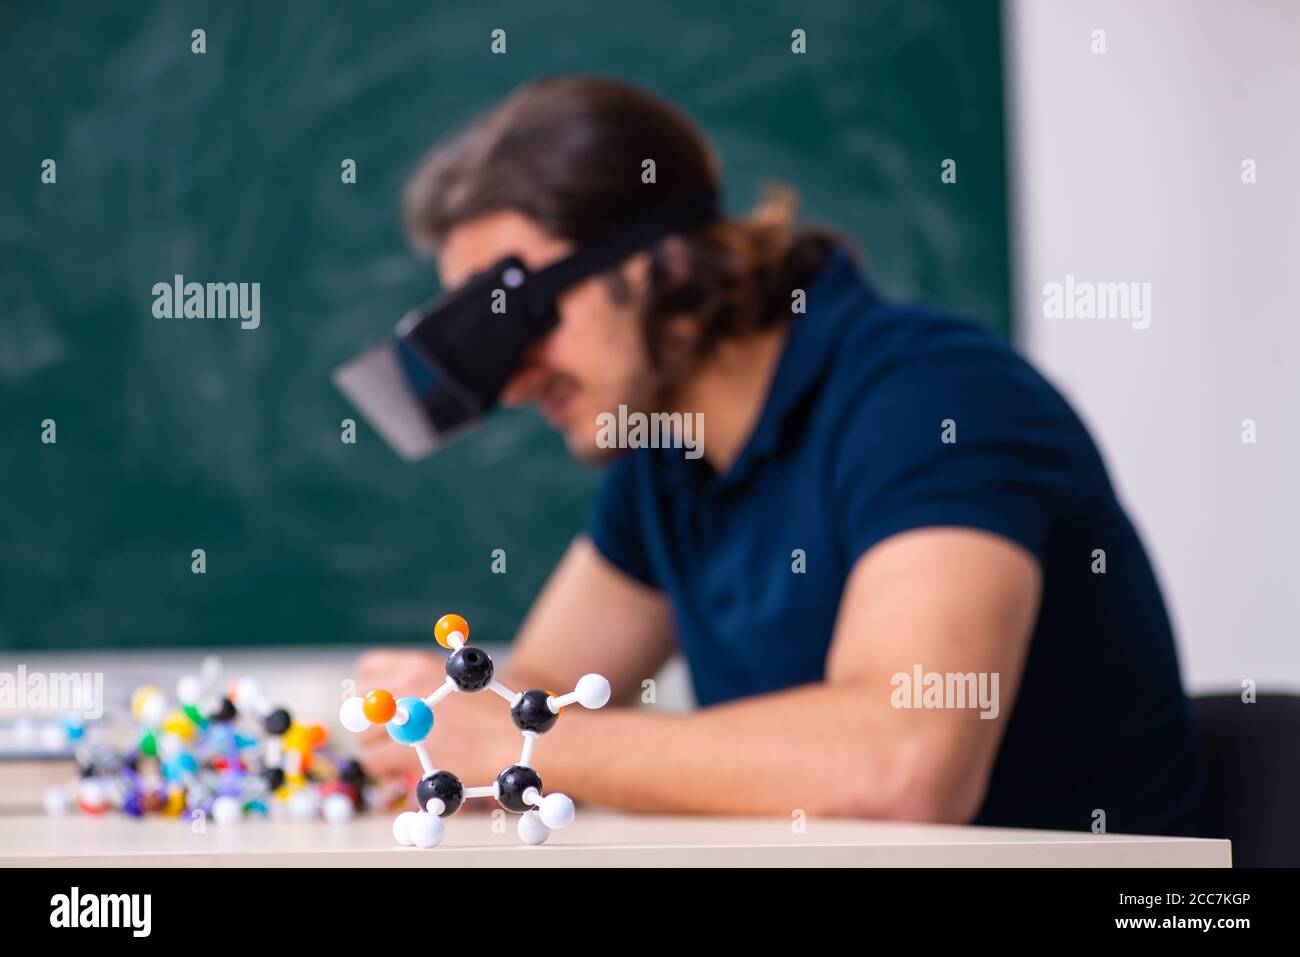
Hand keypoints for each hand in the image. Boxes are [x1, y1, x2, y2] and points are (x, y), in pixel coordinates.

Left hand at [352, 648, 521, 785]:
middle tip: (391, 738)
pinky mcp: (405, 750)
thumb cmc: (498, 715)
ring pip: (364, 737)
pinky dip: (384, 771)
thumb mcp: (461, 682)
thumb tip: (394, 703)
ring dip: (378, 748)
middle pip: (359, 704)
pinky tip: (404, 773)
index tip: (382, 708)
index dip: (371, 690)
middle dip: (372, 723)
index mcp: (419, 664)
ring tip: (402, 758)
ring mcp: (404, 717)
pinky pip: (373, 762)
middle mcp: (406, 685)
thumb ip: (426, 688)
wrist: (518, 740)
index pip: (368, 668)